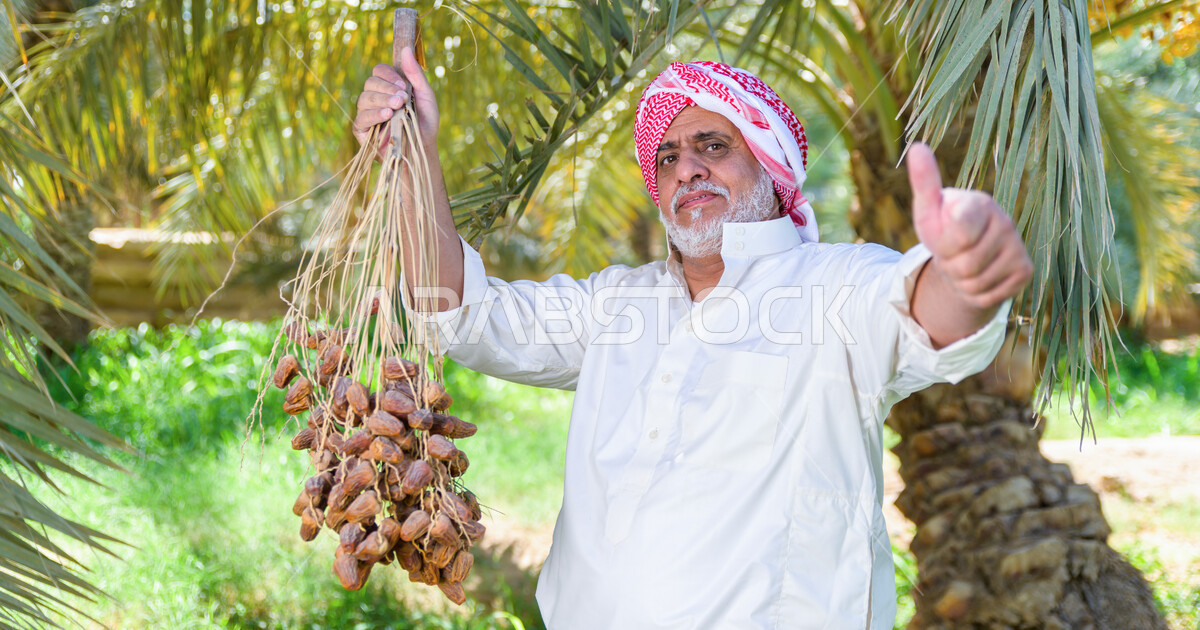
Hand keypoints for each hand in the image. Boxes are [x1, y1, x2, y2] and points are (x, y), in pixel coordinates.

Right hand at [352, 47, 439, 158]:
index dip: (389, 75)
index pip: (379, 71)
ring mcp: (368, 113)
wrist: (423, 150)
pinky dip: (374, 115)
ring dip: (382, 101)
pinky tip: (387, 116)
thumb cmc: (425, 123)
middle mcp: (376, 98)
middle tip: (402, 99)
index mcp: (389, 87)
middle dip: (386, 89)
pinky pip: (361, 118)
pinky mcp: (362, 131)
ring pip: (364, 98)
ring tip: (397, 108)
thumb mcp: (426, 96)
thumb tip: (406, 49)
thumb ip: (415, 74)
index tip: (403, 85)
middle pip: (370, 83)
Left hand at [907, 142, 1031, 309]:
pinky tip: (979, 278)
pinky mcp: (1025, 270)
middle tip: (951, 255)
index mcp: (980, 203)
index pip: (960, 232)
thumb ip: (924, 183)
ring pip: (974, 283)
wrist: (966, 258)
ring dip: (959, 282)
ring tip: (962, 265)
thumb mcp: (928, 211)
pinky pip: (988, 296)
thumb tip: (917, 147)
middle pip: (963, 265)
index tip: (945, 232)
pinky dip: (975, 294)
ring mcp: (1018, 246)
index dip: (944, 244)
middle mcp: (1005, 221)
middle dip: (948, 267)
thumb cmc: (943, 229)